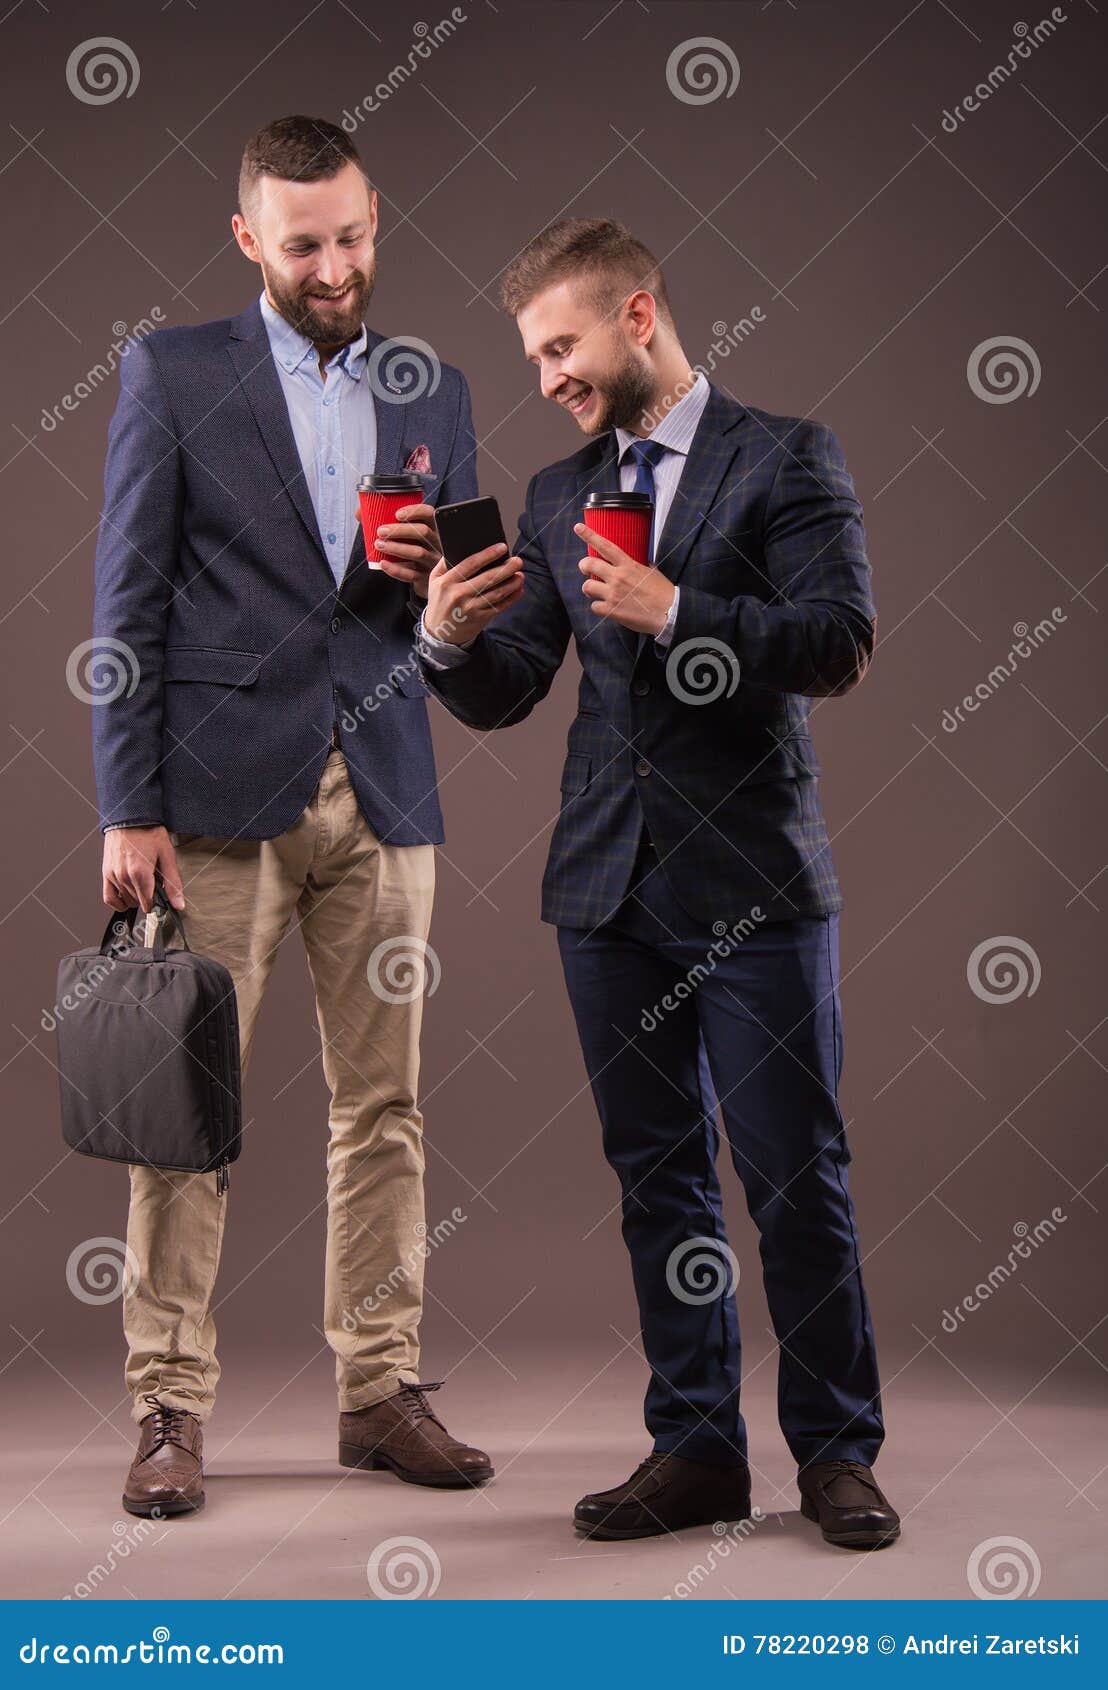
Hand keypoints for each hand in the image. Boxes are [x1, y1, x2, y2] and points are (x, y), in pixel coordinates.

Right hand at [102, 825, 185, 914]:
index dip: (156, 904)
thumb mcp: (167, 856)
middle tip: (154, 886)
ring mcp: (113, 875)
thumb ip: (173, 883)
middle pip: (137, 902)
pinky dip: (118, 902)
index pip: (147, 903)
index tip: (161, 900)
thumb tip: (178, 904)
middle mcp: (124, 876)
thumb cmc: (148, 832)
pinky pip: (109, 897)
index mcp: (140, 873)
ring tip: (143, 884)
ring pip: (125, 900)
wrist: (130, 818)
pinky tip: (127, 897)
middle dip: (147, 898)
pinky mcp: (106, 873)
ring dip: (135, 898)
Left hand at [373, 503, 441, 597]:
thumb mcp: (405, 535)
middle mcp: (436, 544)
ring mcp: (432, 562)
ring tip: (379, 545)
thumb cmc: (412, 550)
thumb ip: (385, 521)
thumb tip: (360, 512)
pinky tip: (383, 564)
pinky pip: (411, 574)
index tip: (397, 514)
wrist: (424, 580)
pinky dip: (396, 569)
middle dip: (400, 530)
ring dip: (396, 548)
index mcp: (433, 529)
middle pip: (423, 532)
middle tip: (381, 531)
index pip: (429, 514)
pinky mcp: (425, 578)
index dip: (415, 511)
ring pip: (418, 552)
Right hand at [423, 543, 523, 644]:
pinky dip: (511, 598)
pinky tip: (518, 590)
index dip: (488, 554)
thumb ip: (444, 564)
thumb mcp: (434, 580)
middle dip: (506, 569)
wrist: (440, 632)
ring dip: (511, 584)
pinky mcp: (480, 619)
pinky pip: (499, 606)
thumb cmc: (439, 600)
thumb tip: (460, 546)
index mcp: (447, 582)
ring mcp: (470, 608)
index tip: (503, 547)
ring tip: (520, 575)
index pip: (470, 564)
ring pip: (496, 593)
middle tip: (518, 561)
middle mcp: (459, 595)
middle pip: (487, 578)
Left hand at [574, 522, 674, 636]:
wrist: (670, 612)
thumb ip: (637, 566)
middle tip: (586, 569)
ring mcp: (613, 594)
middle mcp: (618, 577)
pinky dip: (598, 607)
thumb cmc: (663, 592)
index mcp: (628, 565)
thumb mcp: (651, 571)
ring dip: (589, 588)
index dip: (590, 535)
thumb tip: (632, 563)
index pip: (605, 546)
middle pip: (589, 564)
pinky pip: (594, 606)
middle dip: (584, 565)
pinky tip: (606, 607)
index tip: (578, 527)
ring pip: (587, 586)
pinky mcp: (612, 610)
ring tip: (596, 591)